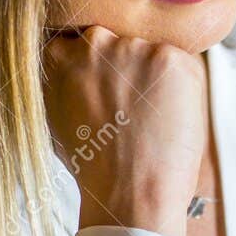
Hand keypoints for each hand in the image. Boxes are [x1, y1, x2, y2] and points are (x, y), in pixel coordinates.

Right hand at [42, 25, 207, 235]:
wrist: (131, 195)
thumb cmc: (94, 169)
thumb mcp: (54, 120)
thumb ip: (60, 83)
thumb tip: (69, 69)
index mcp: (58, 56)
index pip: (81, 41)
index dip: (99, 68)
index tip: (107, 90)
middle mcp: (93, 42)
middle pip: (118, 42)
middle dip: (127, 67)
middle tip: (132, 109)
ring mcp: (133, 46)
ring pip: (150, 51)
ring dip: (154, 77)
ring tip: (151, 119)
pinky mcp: (170, 56)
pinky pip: (181, 63)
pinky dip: (180, 87)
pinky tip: (169, 118)